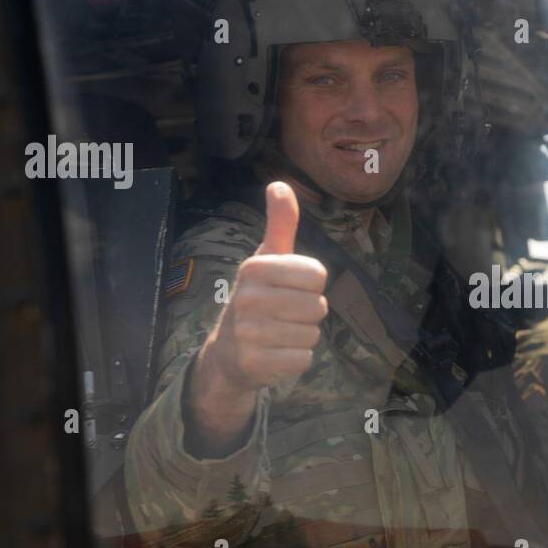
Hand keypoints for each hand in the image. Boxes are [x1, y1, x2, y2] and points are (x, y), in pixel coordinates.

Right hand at [186, 182, 327, 453]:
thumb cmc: (257, 298)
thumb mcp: (267, 259)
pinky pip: (304, 359)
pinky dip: (296, 359)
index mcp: (255, 268)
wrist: (228, 352)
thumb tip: (279, 184)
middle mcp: (247, 298)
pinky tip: (276, 353)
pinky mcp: (254, 363)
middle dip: (309, 312)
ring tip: (279, 333)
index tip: (289, 287)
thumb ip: (280, 224)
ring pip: (313, 334)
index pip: (318, 274)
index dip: (312, 284)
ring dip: (303, 336)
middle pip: (318, 306)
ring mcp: (248, 333)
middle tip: (284, 314)